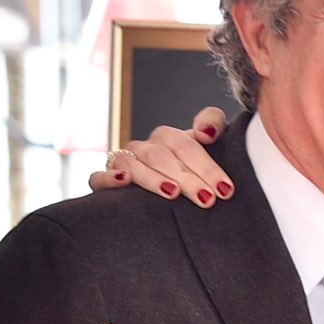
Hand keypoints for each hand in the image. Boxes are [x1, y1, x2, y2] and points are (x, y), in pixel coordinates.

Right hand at [88, 109, 231, 206]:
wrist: (168, 195)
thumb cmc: (191, 173)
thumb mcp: (209, 148)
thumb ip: (212, 124)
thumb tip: (207, 131)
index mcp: (169, 138)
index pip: (186, 145)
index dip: (207, 166)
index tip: (225, 190)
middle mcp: (145, 147)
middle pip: (162, 156)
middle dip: (187, 178)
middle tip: (207, 199)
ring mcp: (124, 162)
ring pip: (133, 164)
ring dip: (153, 178)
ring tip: (173, 193)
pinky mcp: (104, 182)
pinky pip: (98, 177)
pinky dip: (109, 178)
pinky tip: (124, 181)